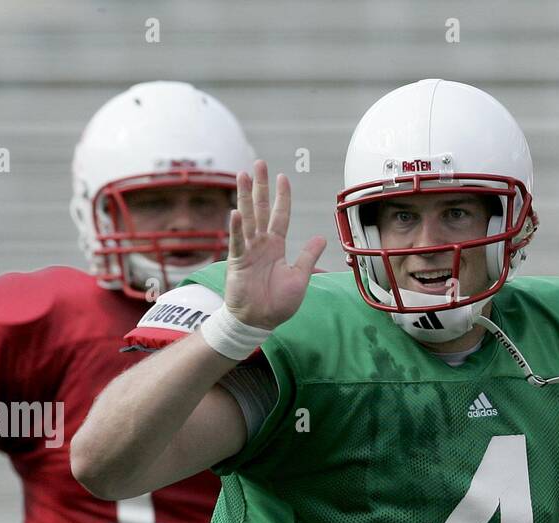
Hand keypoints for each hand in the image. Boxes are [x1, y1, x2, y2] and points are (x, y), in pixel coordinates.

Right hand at [223, 160, 326, 328]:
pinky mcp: (237, 262)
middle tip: (259, 164)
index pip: (280, 215)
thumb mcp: (300, 277)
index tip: (283, 177)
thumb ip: (308, 256)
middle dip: (260, 187)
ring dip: (244, 197)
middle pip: (260, 209)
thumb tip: (322, 236)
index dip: (282, 197)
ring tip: (243, 175)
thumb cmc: (278, 303)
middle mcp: (261, 244)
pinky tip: (236, 212)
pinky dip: (236, 228)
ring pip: (247, 218)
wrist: (260, 321)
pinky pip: (237, 242)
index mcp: (276, 246)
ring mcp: (248, 251)